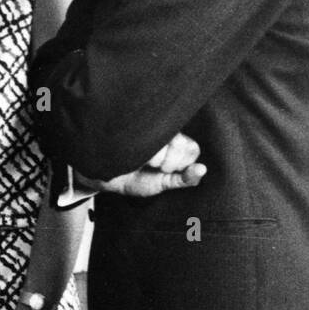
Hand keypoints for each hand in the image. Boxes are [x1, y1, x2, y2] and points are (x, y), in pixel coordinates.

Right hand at [80, 132, 206, 197]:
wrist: (105, 177)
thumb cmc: (135, 178)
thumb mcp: (162, 183)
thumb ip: (184, 179)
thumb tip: (203, 169)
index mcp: (175, 144)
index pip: (192, 148)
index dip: (180, 163)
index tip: (164, 171)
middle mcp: (165, 132)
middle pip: (182, 143)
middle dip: (169, 162)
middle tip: (153, 166)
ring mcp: (152, 128)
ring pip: (168, 139)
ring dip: (156, 156)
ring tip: (142, 159)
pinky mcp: (137, 125)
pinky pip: (153, 134)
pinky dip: (148, 150)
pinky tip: (136, 152)